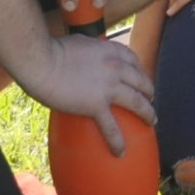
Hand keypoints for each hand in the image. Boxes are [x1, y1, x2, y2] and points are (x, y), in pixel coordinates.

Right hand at [22, 32, 156, 154]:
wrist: (42, 62)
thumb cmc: (51, 50)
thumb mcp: (79, 42)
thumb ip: (88, 48)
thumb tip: (85, 52)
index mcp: (110, 51)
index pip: (132, 59)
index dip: (139, 69)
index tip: (139, 76)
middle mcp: (115, 67)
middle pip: (140, 80)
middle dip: (148, 91)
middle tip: (150, 99)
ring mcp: (108, 87)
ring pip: (136, 101)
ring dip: (147, 112)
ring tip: (152, 121)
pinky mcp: (96, 105)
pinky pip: (111, 127)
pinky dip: (117, 141)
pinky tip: (120, 152)